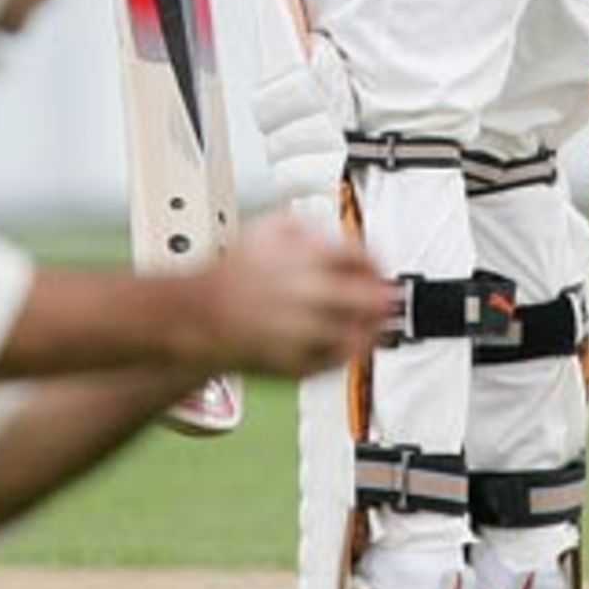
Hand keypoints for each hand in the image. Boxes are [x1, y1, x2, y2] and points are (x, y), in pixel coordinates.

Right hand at [199, 211, 390, 377]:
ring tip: (377, 321)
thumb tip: (338, 234)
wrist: (198, 315)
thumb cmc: (232, 274)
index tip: (381, 268)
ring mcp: (300, 331)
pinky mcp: (294, 363)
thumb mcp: (266, 229)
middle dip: (384, 297)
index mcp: (301, 257)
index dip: (376, 262)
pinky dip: (351, 350)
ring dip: (374, 326)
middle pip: (365, 297)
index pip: (358, 257)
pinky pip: (336, 360)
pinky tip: (352, 342)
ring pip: (356, 333)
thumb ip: (306, 226)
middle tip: (390, 297)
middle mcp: (304, 294)